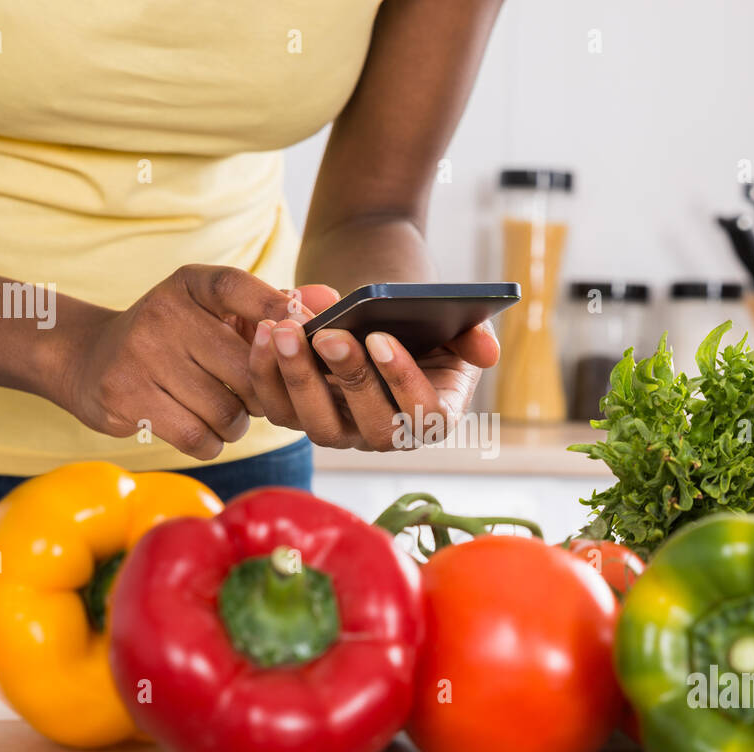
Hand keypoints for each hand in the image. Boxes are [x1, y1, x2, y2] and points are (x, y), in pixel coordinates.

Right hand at [47, 265, 304, 459]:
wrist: (90, 359)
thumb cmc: (175, 338)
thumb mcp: (213, 311)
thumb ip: (269, 308)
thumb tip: (326, 303)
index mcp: (189, 285)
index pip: (239, 289)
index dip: (278, 313)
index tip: (303, 335)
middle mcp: (162, 312)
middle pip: (247, 370)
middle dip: (262, 394)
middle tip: (256, 397)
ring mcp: (140, 355)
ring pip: (226, 411)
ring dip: (237, 423)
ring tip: (224, 411)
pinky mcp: (126, 398)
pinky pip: (198, 438)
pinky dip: (211, 443)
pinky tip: (201, 427)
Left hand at [248, 286, 500, 450]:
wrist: (381, 315)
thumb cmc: (424, 325)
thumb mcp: (455, 325)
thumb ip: (474, 336)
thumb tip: (488, 351)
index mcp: (434, 415)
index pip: (425, 415)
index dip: (403, 380)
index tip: (382, 338)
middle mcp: (388, 434)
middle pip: (370, 425)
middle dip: (349, 377)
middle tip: (330, 333)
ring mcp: (343, 431)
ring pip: (317, 424)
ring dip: (298, 378)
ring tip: (286, 329)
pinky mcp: (302, 417)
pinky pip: (280, 408)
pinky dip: (267, 372)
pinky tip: (265, 331)